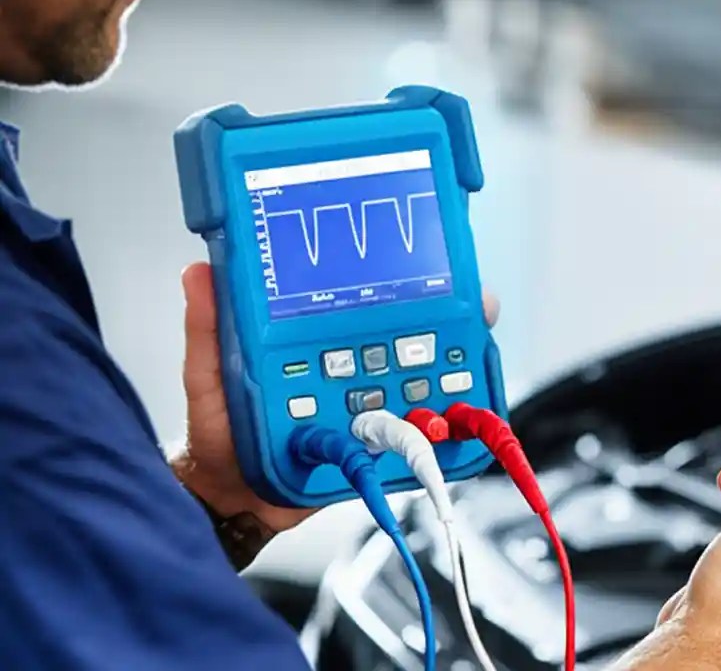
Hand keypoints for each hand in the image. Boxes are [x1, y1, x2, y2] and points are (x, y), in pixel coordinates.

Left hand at [171, 262, 499, 535]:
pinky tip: (461, 422)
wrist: (231, 500)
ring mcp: (366, 406)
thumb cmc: (216, 433)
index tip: (434, 266)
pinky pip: (416, 434)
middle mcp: (348, 368)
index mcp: (314, 343)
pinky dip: (445, 429)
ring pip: (422, 383)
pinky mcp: (376, 446)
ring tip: (473, 369)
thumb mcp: (207, 376)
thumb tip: (197, 274)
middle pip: (410, 338)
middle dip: (452, 321)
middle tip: (477, 310)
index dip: (404, 282)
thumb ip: (209, 330)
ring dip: (455, 374)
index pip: (365, 304)